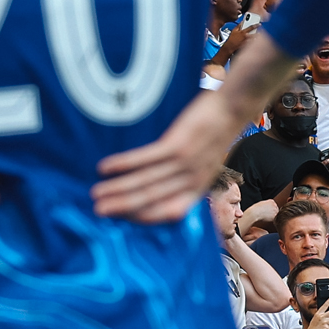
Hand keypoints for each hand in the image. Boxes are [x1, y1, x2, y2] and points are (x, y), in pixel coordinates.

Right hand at [92, 83, 273, 221]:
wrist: (232, 109)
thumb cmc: (215, 136)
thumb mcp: (205, 165)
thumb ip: (186, 180)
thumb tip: (158, 190)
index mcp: (197, 190)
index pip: (166, 212)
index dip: (141, 217)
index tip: (119, 219)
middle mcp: (190, 181)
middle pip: (150, 199)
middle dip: (121, 206)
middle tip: (97, 212)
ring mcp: (184, 163)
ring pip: (145, 182)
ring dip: (117, 189)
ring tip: (96, 193)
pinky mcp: (178, 144)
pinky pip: (146, 158)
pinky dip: (124, 164)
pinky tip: (106, 167)